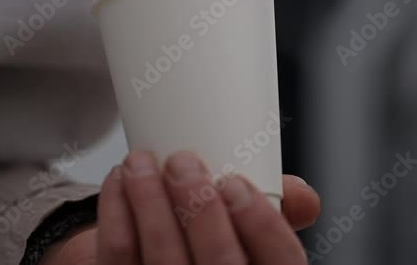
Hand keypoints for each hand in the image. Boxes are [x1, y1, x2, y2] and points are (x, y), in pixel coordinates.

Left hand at [39, 150, 320, 263]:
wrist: (159, 260)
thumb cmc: (209, 245)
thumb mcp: (252, 231)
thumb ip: (275, 209)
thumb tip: (301, 193)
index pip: (281, 263)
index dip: (263, 224)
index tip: (238, 183)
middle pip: (220, 263)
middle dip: (198, 207)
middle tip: (183, 163)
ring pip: (163, 260)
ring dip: (148, 203)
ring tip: (142, 162)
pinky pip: (119, 257)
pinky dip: (116, 214)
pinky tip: (119, 182)